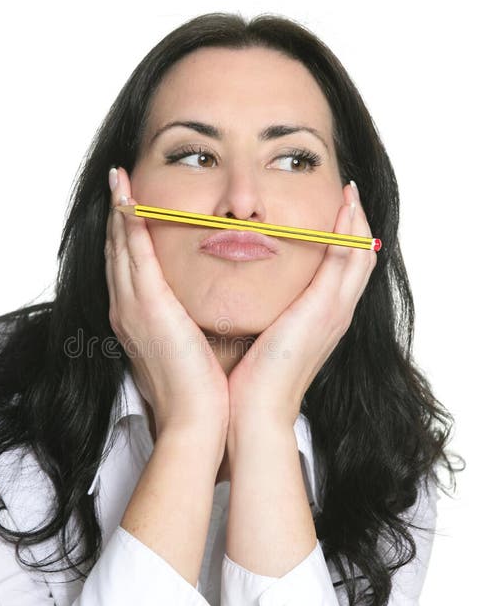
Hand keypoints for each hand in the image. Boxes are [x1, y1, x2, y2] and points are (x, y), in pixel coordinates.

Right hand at [105, 167, 229, 436]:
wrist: (195, 420)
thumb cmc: (200, 391)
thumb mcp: (191, 349)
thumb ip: (191, 325)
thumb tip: (206, 311)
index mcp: (137, 320)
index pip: (128, 267)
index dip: (125, 235)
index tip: (131, 207)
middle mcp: (126, 309)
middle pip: (116, 250)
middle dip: (116, 214)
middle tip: (119, 180)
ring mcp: (131, 306)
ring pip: (119, 244)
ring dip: (118, 208)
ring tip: (119, 177)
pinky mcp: (146, 305)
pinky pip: (133, 251)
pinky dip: (127, 221)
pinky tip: (128, 196)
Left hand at [227, 182, 377, 429]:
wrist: (252, 412)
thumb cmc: (248, 382)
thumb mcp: (259, 339)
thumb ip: (260, 316)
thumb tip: (244, 299)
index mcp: (321, 321)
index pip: (342, 272)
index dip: (344, 241)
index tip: (336, 214)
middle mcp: (336, 314)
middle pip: (360, 259)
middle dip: (358, 225)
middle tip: (349, 194)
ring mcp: (334, 312)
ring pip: (359, 255)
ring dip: (357, 220)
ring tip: (350, 193)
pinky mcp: (324, 309)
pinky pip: (344, 259)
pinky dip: (347, 230)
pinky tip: (342, 206)